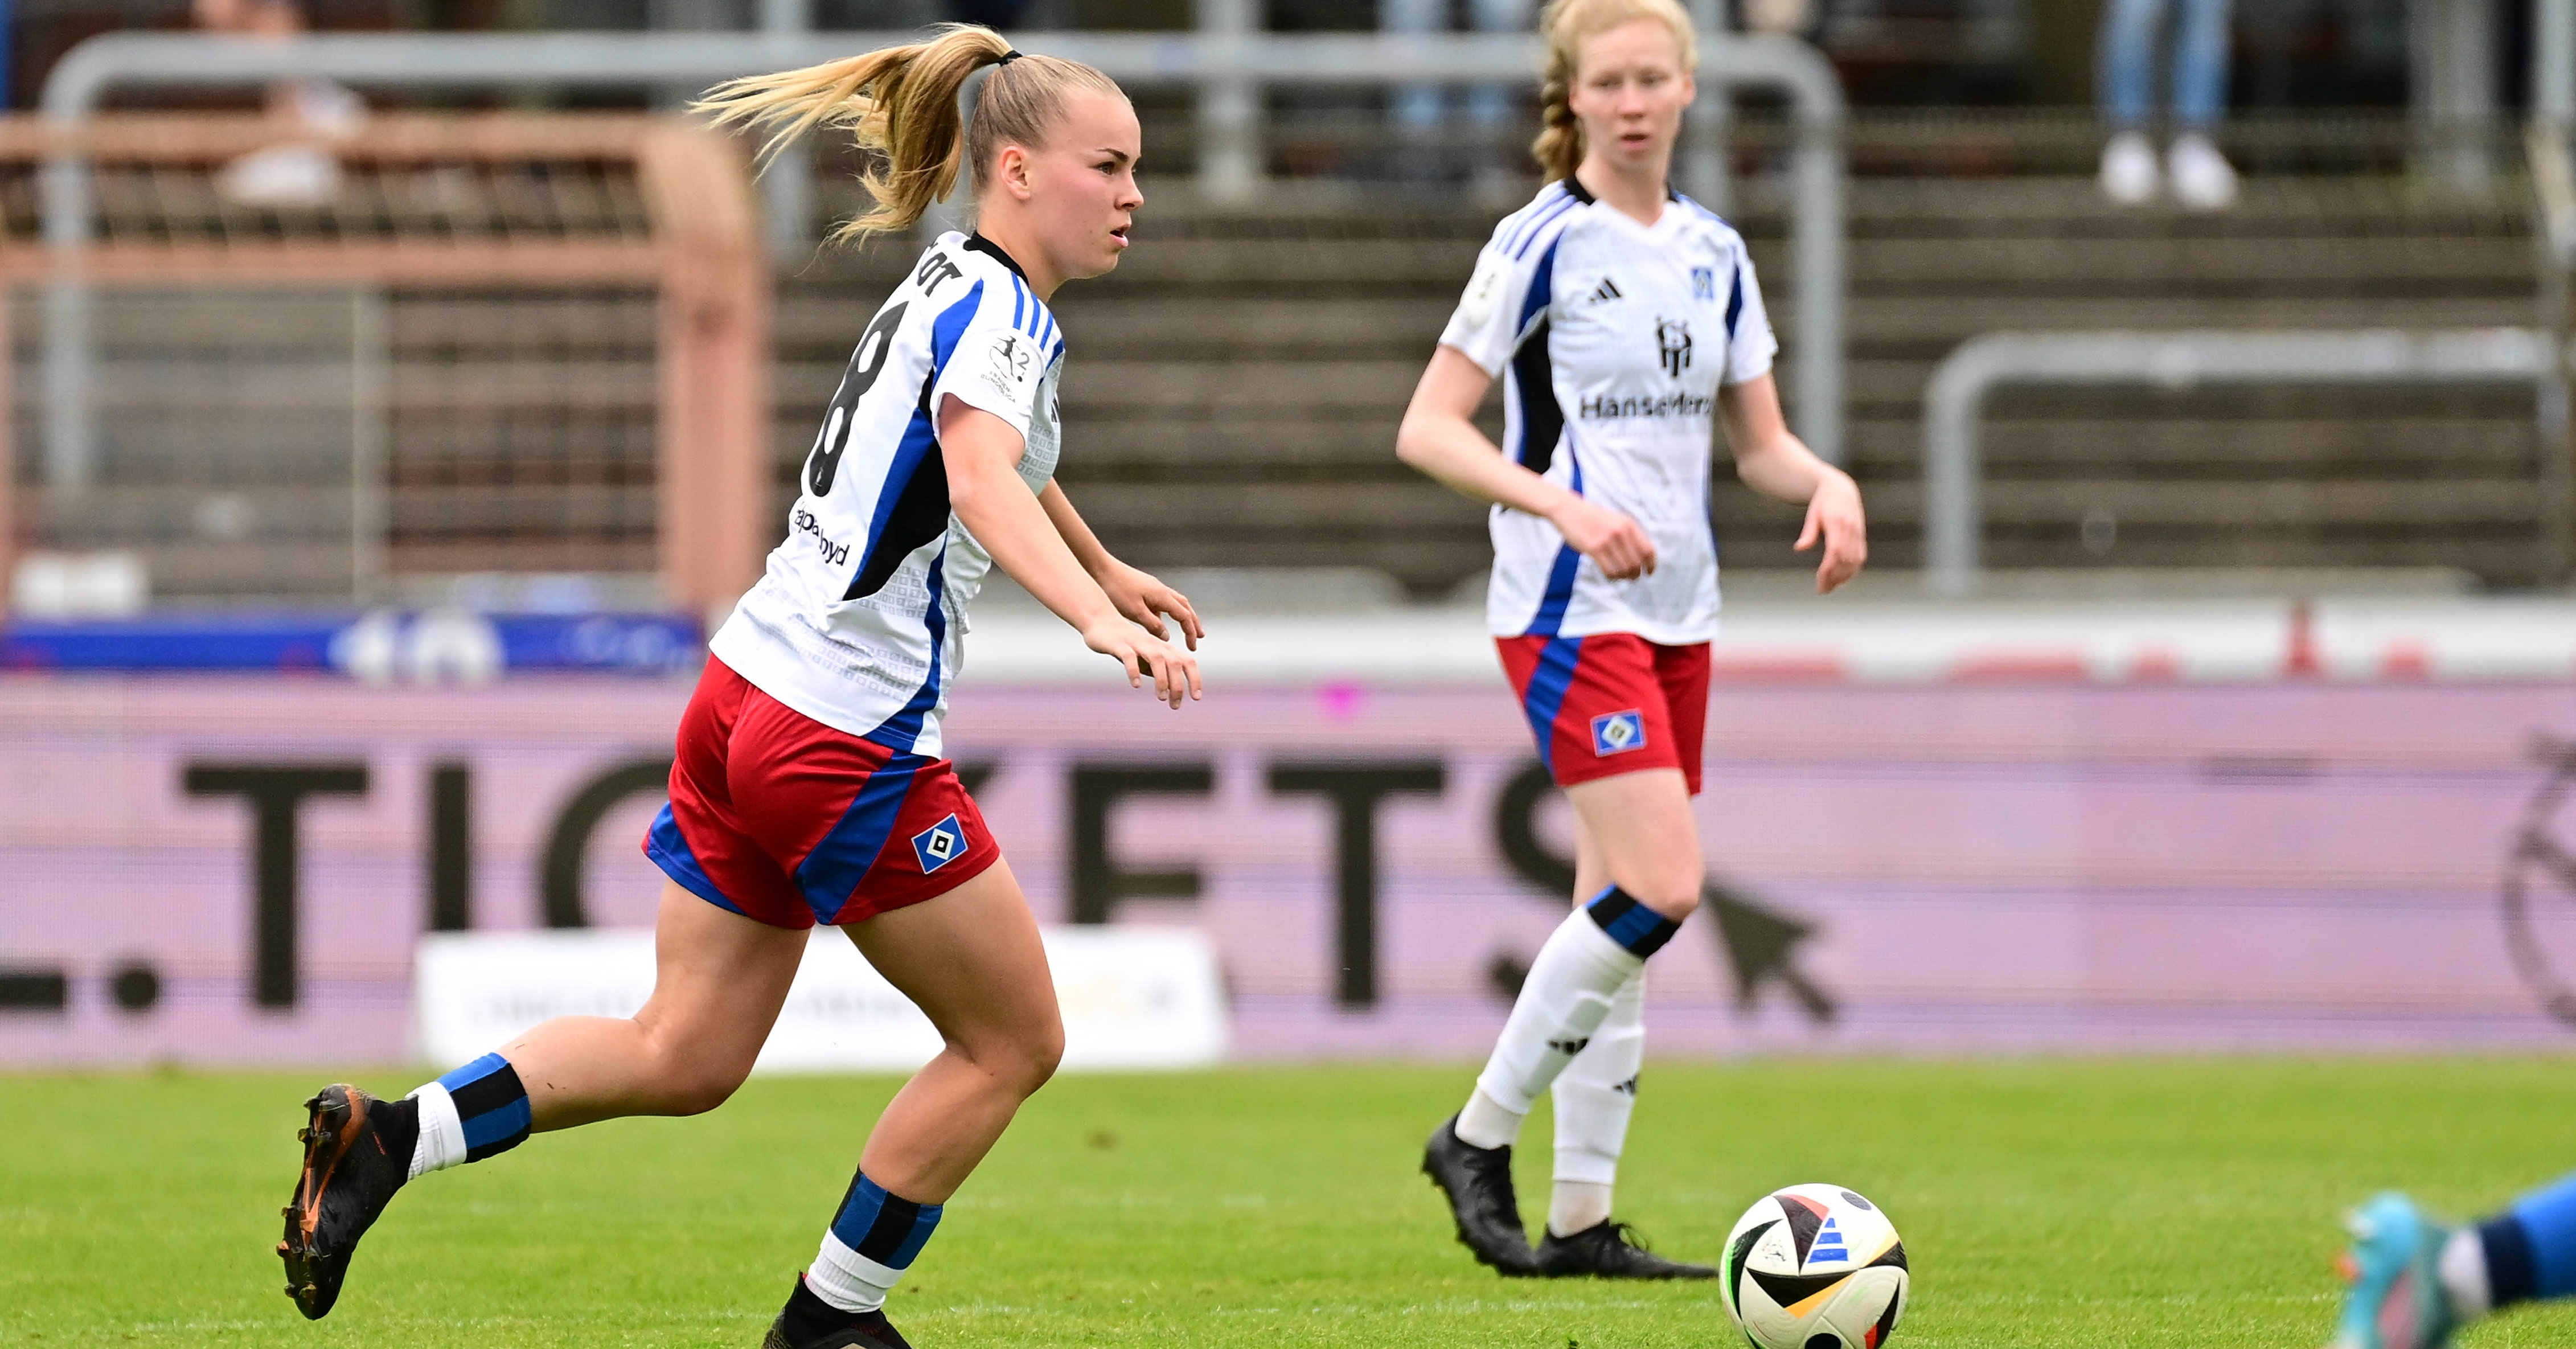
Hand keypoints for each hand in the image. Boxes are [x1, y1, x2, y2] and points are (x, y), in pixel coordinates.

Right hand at [1081, 615, 1202, 708]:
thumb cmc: (1127, 644)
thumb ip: (1159, 672)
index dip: (1195, 679)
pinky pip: (1129, 658)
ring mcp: (1137, 643)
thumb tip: (1173, 690)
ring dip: (1162, 680)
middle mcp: (1154, 645)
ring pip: (1157, 659)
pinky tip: (1136, 685)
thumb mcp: (1147, 658)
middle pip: (1175, 662)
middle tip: (1175, 705)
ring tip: (1162, 698)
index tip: (1196, 698)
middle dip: (1178, 685)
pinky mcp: (1119, 645)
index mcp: (1163, 648)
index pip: (1187, 662)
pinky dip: (1135, 671)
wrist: (1101, 622)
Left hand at [1097, 562, 1203, 650]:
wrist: (1101, 568)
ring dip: (1183, 617)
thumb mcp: (1135, 611)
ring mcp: (1154, 588)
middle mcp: (1162, 590)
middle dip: (1193, 623)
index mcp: (1162, 596)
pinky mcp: (1145, 588)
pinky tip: (1160, 623)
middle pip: (1186, 607)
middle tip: (1200, 637)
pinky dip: (1168, 613)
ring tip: (1186, 630)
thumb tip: (1167, 637)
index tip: (1192, 646)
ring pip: (1176, 603)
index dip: (1190, 631)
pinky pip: (1163, 602)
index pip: (1184, 615)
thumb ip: (1153, 625)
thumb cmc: (1116, 589)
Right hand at [1548, 496, 1656, 579]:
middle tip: (1632, 578)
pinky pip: (1609, 570)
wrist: (1568, 510)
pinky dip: (1612, 577)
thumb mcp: (1616, 520)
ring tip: (1619, 576)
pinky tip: (1609, 575)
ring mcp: (1607, 540)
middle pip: (1637, 563)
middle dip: (1636, 574)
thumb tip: (1641, 558)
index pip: (1648, 550)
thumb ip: (1629, 534)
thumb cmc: (1592, 517)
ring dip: (1623, 577)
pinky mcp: (1594, 548)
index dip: (1651, 565)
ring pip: (1624, 569)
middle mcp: (1621, 532)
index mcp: (1629, 525)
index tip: (1649, 573)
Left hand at [1797, 470, 1867, 593]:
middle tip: (1823, 590)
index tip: (1820, 583)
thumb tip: (1799, 548)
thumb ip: (1808, 532)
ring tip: (1832, 587)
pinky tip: (1844, 579)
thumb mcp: (1812, 514)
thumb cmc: (1822, 502)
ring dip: (1845, 577)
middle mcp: (1850, 529)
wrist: (1842, 488)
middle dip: (1834, 578)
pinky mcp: (1861, 536)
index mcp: (1836, 523)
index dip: (1829, 570)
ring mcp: (1858, 532)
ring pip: (1855, 561)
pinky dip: (1853, 569)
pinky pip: (1860, 556)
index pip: (1835, 552)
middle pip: (1845, 560)